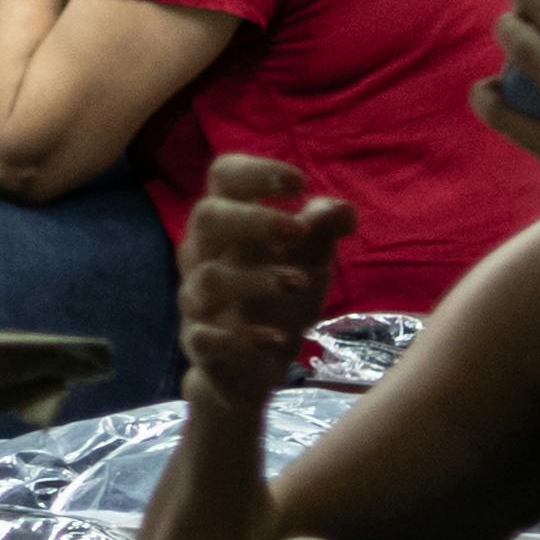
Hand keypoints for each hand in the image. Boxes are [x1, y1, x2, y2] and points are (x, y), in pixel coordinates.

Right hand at [179, 154, 359, 402]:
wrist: (252, 366)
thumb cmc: (278, 299)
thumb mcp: (310, 260)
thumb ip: (323, 231)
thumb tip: (342, 210)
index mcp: (228, 224)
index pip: (224, 178)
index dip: (257, 172)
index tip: (300, 183)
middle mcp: (203, 254)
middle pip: (207, 217)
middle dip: (253, 219)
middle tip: (297, 232)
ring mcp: (197, 300)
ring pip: (209, 278)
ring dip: (257, 279)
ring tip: (300, 284)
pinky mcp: (200, 344)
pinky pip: (206, 337)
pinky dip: (242, 337)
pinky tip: (276, 338)